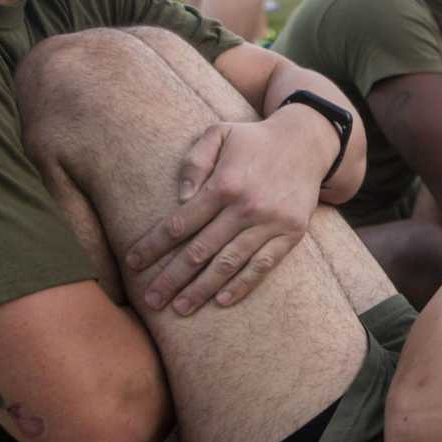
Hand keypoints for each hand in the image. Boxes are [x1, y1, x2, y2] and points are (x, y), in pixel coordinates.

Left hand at [123, 116, 326, 314]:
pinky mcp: (291, 234)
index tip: (134, 263)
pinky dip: (242, 285)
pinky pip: (262, 265)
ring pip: (229, 264)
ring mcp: (270, 223)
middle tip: (152, 299)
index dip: (154, 245)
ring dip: (202, 289)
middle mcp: (245, 207)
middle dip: (172, 278)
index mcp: (224, 184)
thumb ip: (194, 161)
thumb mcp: (219, 133)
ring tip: (180, 308)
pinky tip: (221, 300)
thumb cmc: (254, 140)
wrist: (307, 142)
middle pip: (200, 250)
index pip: (180, 223)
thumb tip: (181, 198)